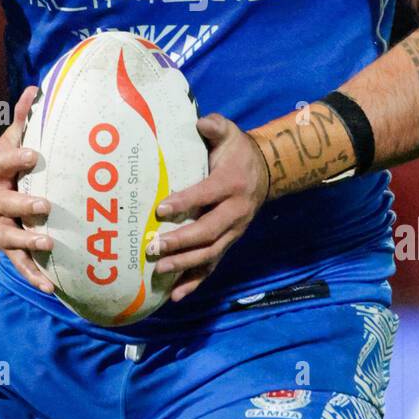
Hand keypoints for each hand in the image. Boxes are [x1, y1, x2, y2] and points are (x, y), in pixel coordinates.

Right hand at [0, 85, 55, 293]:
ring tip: (49, 243)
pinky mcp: (6, 247)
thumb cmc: (5, 166)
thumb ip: (24, 118)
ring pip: (12, 237)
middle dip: (26, 205)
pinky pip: (20, 263)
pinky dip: (34, 275)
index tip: (34, 154)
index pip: (6, 161)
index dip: (19, 158)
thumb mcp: (10, 141)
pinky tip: (52, 287)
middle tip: (45, 205)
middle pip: (8, 204)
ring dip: (30, 242)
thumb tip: (37, 88)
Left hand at [147, 113, 270, 302]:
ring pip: (211, 253)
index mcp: (232, 184)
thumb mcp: (230, 133)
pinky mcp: (229, 243)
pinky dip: (195, 281)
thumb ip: (215, 127)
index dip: (185, 202)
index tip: (161, 209)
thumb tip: (200, 122)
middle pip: (208, 232)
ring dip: (185, 265)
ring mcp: (234, 231)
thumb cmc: (237, 151)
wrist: (265, 172)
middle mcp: (235, 212)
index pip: (207, 195)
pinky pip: (213, 265)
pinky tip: (175, 295)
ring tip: (159, 272)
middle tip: (153, 248)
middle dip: (181, 242)